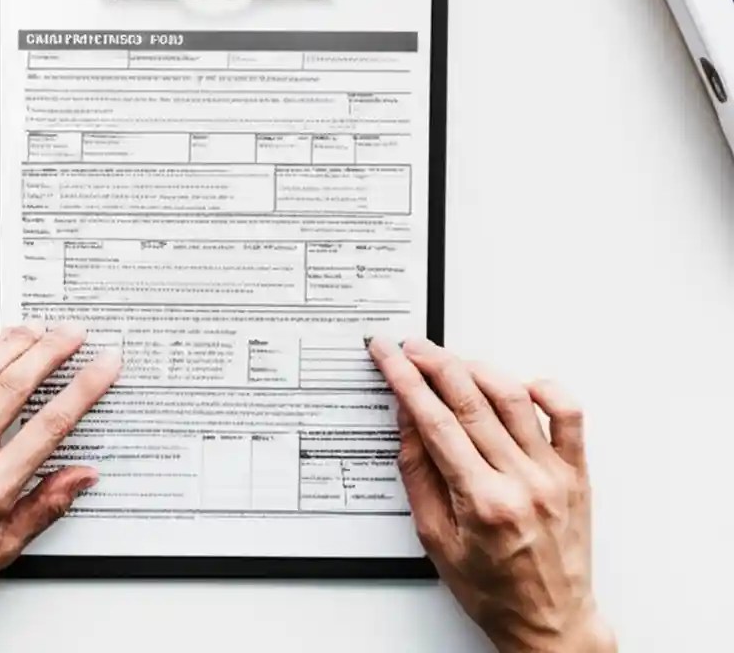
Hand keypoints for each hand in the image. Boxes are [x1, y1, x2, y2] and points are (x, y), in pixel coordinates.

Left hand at [0, 322, 120, 652]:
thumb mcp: (2, 551)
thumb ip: (47, 506)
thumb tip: (82, 474)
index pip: (47, 427)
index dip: (82, 389)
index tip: (101, 367)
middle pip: (11, 388)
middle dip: (49, 352)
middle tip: (72, 334)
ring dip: (8, 345)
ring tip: (34, 329)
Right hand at [367, 337, 615, 652]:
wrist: (550, 621)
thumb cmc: (493, 591)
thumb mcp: (435, 539)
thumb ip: (419, 475)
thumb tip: (408, 421)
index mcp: (483, 501)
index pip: (434, 421)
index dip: (406, 380)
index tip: (389, 356)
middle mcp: (522, 481)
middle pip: (471, 400)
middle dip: (434, 363)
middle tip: (411, 346)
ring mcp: (554, 474)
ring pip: (514, 397)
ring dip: (477, 369)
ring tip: (452, 360)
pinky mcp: (577, 473)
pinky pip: (568, 415)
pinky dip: (544, 388)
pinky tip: (518, 384)